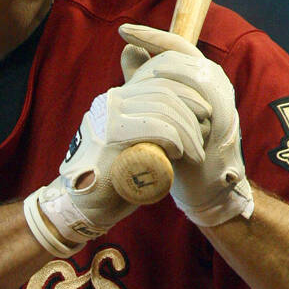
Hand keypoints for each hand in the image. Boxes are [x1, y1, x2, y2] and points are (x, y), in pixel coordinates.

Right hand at [26, 64, 209, 253]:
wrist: (82, 207)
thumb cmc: (113, 180)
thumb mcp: (133, 145)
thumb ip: (148, 129)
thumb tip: (182, 120)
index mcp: (116, 98)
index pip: (159, 81)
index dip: (188, 94)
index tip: (205, 114)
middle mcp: (109, 101)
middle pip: (164, 91)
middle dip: (192, 111)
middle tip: (206, 135)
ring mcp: (107, 116)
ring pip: (162, 108)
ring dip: (187, 130)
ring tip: (196, 153)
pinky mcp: (109, 136)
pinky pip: (153, 127)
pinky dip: (174, 138)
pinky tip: (180, 153)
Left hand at [119, 23, 253, 225]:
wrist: (202, 184)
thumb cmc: (179, 146)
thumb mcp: (159, 110)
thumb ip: (144, 80)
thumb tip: (128, 51)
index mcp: (199, 77)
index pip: (175, 45)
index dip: (149, 36)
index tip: (123, 29)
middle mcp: (213, 81)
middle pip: (180, 54)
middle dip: (152, 48)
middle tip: (127, 46)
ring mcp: (220, 99)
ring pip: (190, 71)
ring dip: (162, 70)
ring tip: (138, 77)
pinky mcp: (222, 119)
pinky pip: (199, 98)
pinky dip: (177, 92)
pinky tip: (155, 91)